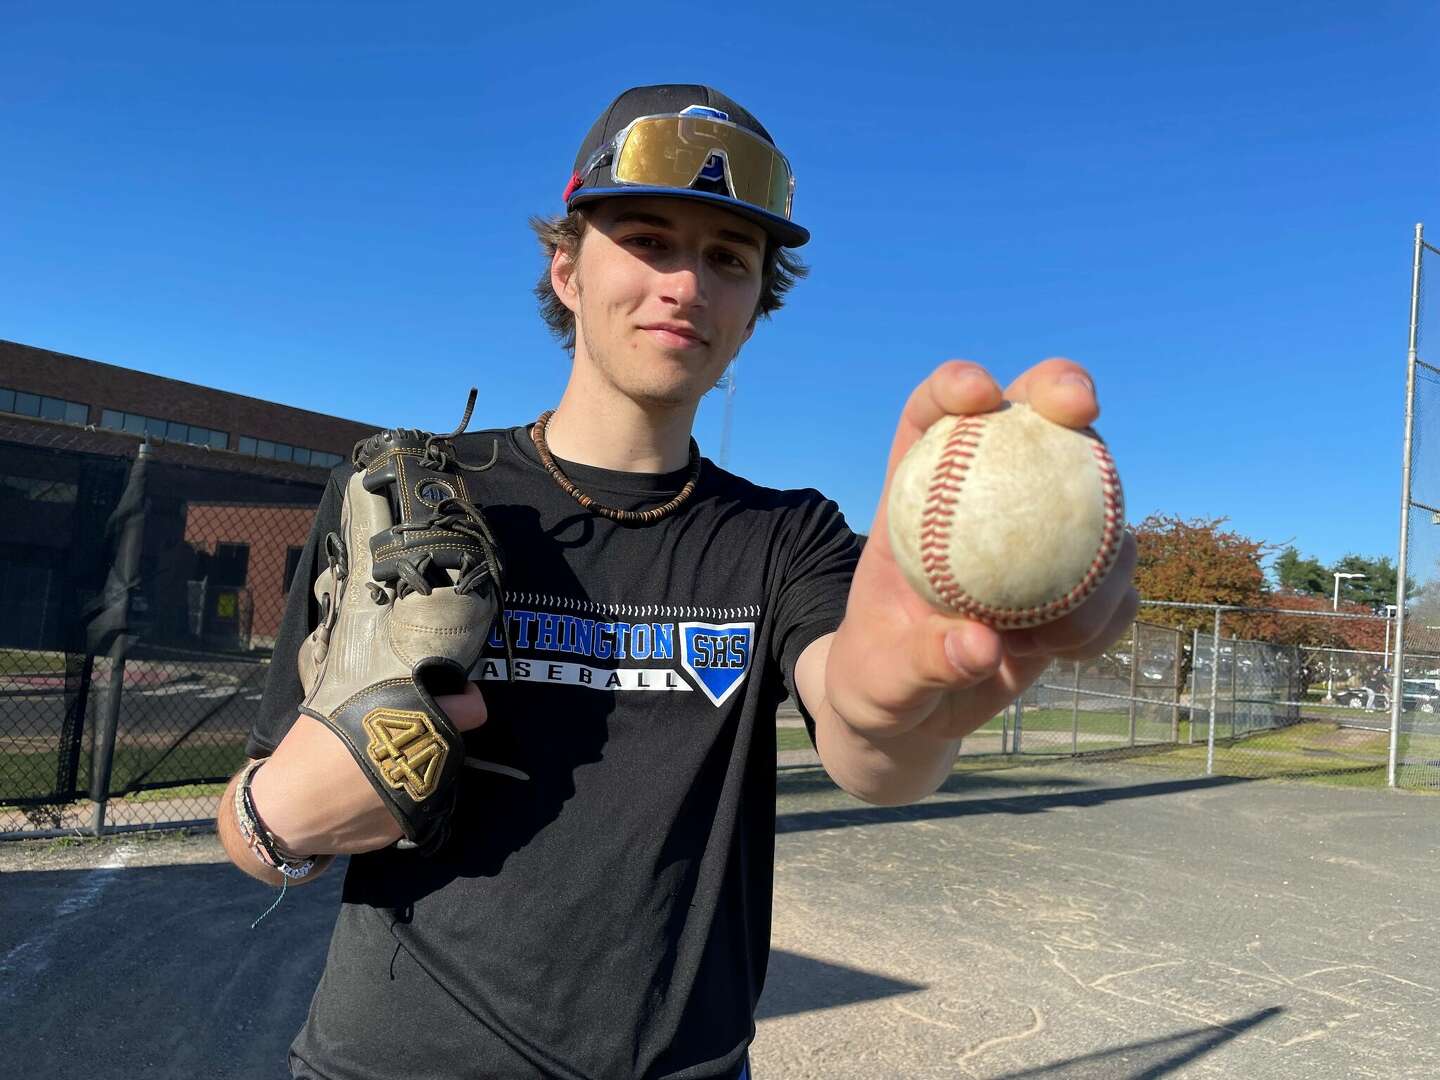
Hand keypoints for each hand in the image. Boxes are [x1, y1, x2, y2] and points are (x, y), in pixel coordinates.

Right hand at [248, 681, 488, 855]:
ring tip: (381, 764)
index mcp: (407, 724)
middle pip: (453, 743)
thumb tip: (399, 672)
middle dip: (437, 736)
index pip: (470, 710)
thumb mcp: (340, 706)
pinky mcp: (407, 824)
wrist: (283, 813)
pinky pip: (415, 803)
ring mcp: (418, 797)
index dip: (467, 700)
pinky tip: (367, 794)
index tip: (457, 696)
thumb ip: (377, 692)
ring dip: (420, 766)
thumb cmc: (307, 752)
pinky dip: (400, 796)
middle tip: (408, 732)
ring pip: (438, 774)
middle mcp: (422, 762)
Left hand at [827, 358, 1138, 742]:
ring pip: (1095, 500)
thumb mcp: (879, 680)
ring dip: (1102, 547)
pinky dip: (1107, 613)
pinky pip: (1114, 586)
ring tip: (1059, 629)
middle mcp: (986, 501)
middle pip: (1030, 420)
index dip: (956, 386)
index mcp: (917, 498)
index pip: (933, 418)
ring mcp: (1038, 539)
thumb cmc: (878, 681)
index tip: (978, 394)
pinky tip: (1071, 650)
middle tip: (1081, 406)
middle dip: (1061, 389)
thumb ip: (920, 661)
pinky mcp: (1075, 587)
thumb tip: (981, 644)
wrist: (913, 715)